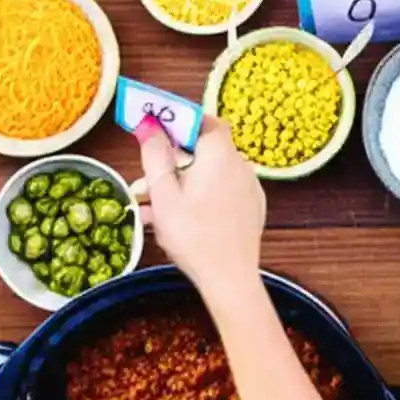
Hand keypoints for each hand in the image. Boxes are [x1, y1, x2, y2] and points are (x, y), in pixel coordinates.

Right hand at [135, 114, 265, 297]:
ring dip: (183, 183)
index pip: (205, 121)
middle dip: (175, 160)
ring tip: (152, 206)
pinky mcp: (251, 208)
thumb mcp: (164, 195)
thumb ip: (155, 156)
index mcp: (220, 156)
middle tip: (148, 178)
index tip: (158, 129)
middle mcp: (240, 166)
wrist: (230, 278)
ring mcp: (249, 188)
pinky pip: (222, 192)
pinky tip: (177, 219)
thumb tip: (148, 126)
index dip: (181, 121)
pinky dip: (201, 197)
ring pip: (211, 174)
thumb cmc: (194, 236)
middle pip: (205, 150)